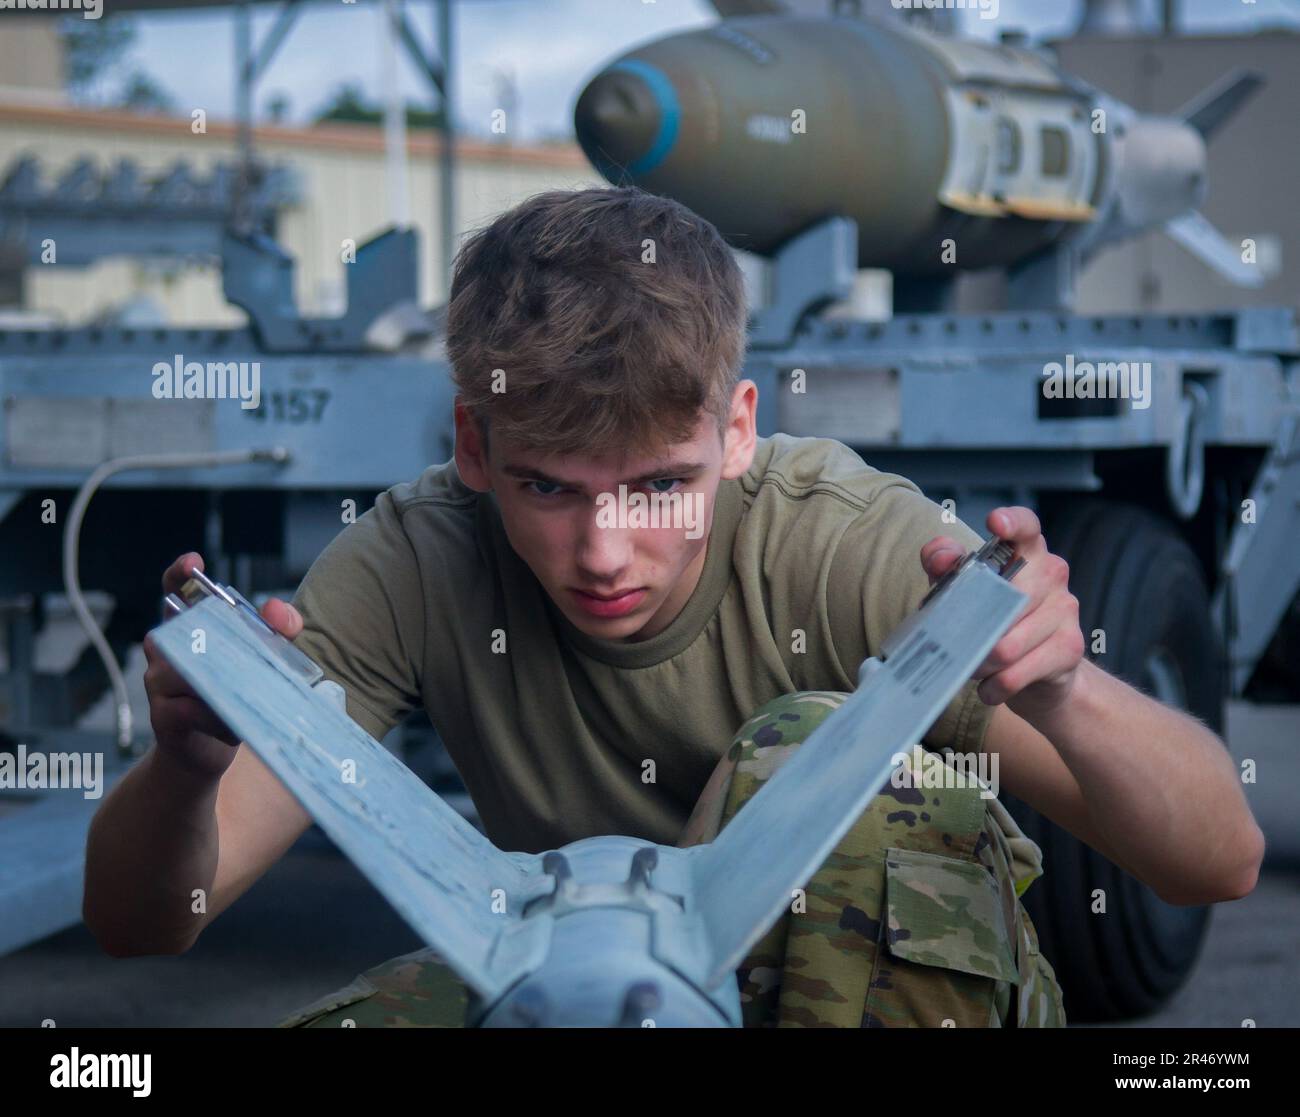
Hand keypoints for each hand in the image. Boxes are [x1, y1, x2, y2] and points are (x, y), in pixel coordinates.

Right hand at [142, 552, 303, 781]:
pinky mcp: (164, 715)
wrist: (210, 753)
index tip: (194, 562)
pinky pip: (196, 710)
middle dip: (223, 638)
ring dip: (231, 686)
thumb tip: (276, 609)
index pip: (176, 592)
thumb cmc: (239, 695)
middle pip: (189, 630)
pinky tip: (235, 727)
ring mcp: (159, 682)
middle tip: (249, 651)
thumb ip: (279, 630)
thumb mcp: (267, 660)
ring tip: (251, 698)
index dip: (179, 574)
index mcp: (190, 629)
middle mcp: (167, 649)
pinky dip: (223, 719)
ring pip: (196, 673)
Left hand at [920, 507, 1084, 722]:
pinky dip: (995, 686)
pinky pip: (1017, 671)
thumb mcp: (965, 592)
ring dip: (979, 662)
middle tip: (957, 644)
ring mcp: (1066, 609)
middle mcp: (1052, 573)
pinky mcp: (1070, 647)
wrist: (1041, 674)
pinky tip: (989, 688)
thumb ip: (947, 569)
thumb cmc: (994, 622)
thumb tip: (939, 557)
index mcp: (1026, 551)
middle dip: (972, 629)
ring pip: (1007, 643)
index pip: (1026, 526)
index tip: (994, 523)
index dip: (1012, 522)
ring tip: (972, 667)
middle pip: (1006, 596)